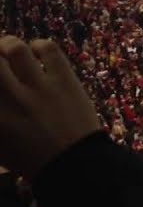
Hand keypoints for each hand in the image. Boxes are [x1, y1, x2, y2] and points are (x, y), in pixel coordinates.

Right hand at [0, 37, 101, 176]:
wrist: (72, 164)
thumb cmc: (30, 157)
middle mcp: (9, 99)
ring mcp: (38, 88)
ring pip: (15, 48)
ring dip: (7, 43)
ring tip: (8, 46)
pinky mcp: (65, 81)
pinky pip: (49, 49)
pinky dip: (39, 44)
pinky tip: (36, 50)